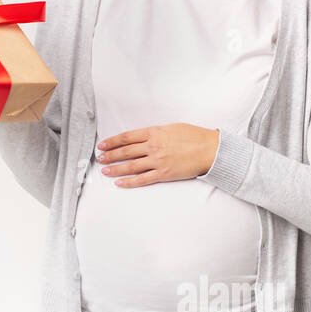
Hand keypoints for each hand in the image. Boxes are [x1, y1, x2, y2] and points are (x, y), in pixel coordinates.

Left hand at [95, 123, 219, 186]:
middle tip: (100, 158)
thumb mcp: (172, 128)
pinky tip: (120, 183)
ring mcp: (157, 161)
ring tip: (105, 171)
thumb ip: (156, 132)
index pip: (127, 137)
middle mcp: (153, 146)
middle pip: (125, 152)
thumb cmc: (194, 136)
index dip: (112, 141)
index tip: (102, 145)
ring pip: (130, 166)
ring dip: (115, 169)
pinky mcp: (163, 174)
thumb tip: (144, 137)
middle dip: (110, 155)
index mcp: (154, 132)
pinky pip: (142, 179)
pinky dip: (129, 182)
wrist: (210, 149)